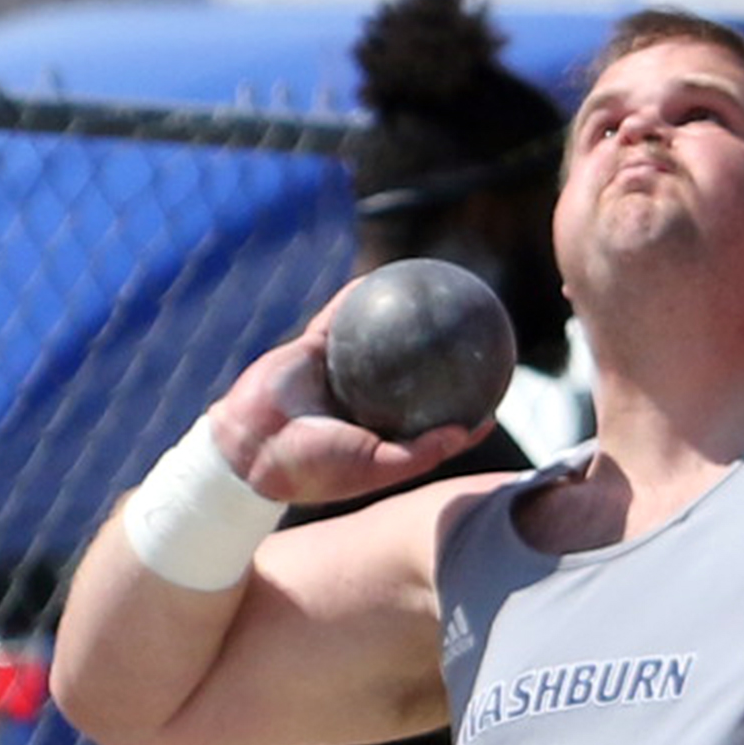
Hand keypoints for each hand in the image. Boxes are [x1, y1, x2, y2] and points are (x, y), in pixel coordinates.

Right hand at [207, 285, 486, 503]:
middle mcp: (362, 403)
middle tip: (472, 338)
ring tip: (432, 293)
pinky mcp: (313, 348)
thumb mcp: (375, 467)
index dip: (461, 414)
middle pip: (409, 376)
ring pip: (377, 340)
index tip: (492, 401)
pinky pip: (341, 315)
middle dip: (437, 358)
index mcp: (379, 434)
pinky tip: (383, 277)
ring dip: (400, 317)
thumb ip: (421, 452)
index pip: (430, 424)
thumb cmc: (315, 466)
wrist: (250, 448)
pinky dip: (359, 296)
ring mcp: (338, 374)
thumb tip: (468, 430)